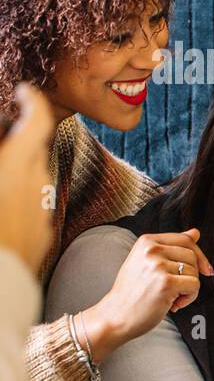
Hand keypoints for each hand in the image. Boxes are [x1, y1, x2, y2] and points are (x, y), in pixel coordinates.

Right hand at [0, 83, 55, 271]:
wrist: (0, 288)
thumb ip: (3, 157)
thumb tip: (10, 151)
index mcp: (14, 167)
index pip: (36, 122)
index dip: (33, 102)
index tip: (27, 92)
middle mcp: (34, 185)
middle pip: (33, 152)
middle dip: (18, 143)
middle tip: (4, 138)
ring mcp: (40, 212)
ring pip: (32, 181)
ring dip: (16, 174)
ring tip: (0, 178)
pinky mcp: (41, 236)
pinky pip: (32, 208)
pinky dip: (17, 201)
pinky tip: (1, 211)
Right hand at [80, 228, 213, 360]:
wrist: (115, 316)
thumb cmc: (132, 293)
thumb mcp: (147, 263)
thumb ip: (171, 247)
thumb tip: (195, 232)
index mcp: (146, 241)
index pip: (185, 239)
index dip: (199, 255)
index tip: (204, 269)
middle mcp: (151, 250)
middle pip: (192, 256)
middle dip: (192, 275)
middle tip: (177, 289)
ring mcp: (158, 266)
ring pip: (194, 272)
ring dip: (189, 289)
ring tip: (171, 297)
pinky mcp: (166, 283)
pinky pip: (194, 285)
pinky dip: (189, 297)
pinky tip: (173, 304)